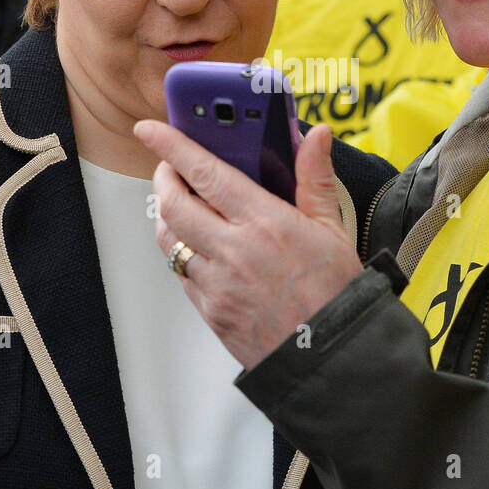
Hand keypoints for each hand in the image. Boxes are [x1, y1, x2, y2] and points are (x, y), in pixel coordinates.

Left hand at [135, 119, 364, 369]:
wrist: (333, 358)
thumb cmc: (337, 294)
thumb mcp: (333, 229)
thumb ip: (315, 177)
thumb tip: (315, 135)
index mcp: (266, 223)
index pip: (205, 173)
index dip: (172, 146)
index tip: (152, 129)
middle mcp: (234, 251)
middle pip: (174, 204)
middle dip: (163, 178)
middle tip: (168, 166)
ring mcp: (217, 284)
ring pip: (169, 239)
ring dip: (167, 215)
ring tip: (180, 203)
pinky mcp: (210, 311)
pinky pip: (181, 274)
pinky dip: (182, 252)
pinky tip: (198, 245)